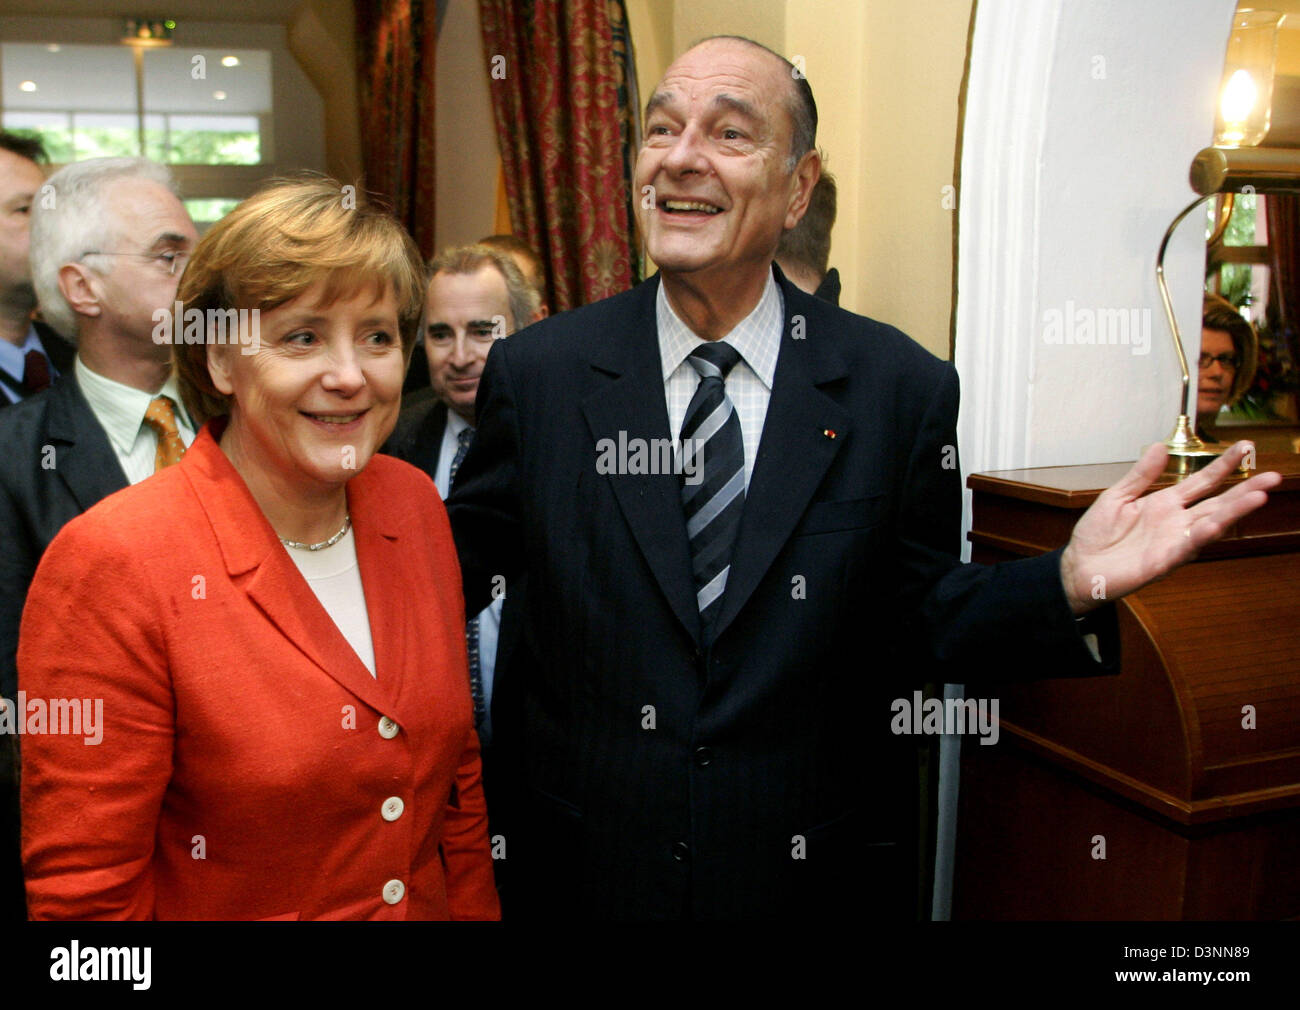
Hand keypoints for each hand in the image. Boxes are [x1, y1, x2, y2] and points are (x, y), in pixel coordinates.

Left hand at [1060, 441, 1281, 613]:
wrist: (1079, 566)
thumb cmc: (1098, 535)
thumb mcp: (1118, 496)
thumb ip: (1141, 475)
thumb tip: (1158, 446)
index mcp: (1166, 504)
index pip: (1203, 482)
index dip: (1223, 466)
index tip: (1246, 446)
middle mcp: (1176, 523)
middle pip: (1217, 503)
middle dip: (1245, 490)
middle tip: (1273, 476)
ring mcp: (1172, 543)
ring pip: (1210, 525)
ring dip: (1233, 512)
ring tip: (1258, 497)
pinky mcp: (1161, 563)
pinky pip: (1184, 549)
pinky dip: (1199, 537)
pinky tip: (1214, 525)